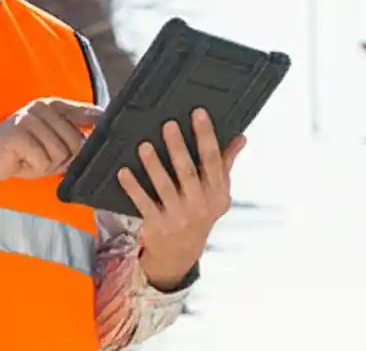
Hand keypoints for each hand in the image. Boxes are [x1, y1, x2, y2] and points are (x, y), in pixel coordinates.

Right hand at [0, 98, 101, 193]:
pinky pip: (43, 161)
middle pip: (76, 141)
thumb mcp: (49, 146)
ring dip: (47, 165)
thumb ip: (69, 142)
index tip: (109, 121)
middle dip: (63, 159)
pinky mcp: (20, 133)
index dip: (99, 119)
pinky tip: (21, 161)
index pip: (83, 111)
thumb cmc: (18, 155)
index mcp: (50, 106)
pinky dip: (34, 168)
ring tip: (29, 158)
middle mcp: (42, 107)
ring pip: (60, 153)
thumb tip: (93, 144)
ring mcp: (30, 118)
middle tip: (40, 158)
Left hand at [117, 107, 246, 290]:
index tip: (198, 113)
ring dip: (154, 165)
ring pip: (164, 186)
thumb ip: (226, 163)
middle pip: (188, 172)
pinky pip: (143, 202)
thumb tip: (241, 137)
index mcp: (216, 192)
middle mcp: (199, 204)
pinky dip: (133, 187)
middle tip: (168, 125)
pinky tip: (124, 171)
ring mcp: (178, 216)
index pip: (213, 160)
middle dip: (178, 147)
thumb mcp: (217, 192)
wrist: (181, 253)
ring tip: (145, 146)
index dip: (206, 136)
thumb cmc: (200, 212)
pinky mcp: (156, 224)